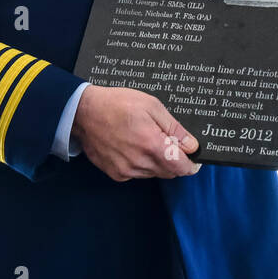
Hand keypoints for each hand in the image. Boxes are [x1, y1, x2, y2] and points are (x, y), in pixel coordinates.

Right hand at [71, 84, 202, 181]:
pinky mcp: (115, 173)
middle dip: (175, 161)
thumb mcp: (152, 106)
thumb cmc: (118, 104)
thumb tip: (192, 145)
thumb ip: (174, 129)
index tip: (194, 158)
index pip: (181, 167)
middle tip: (171, 144)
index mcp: (151, 145)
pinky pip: (138, 174)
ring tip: (149, 141)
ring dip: (158, 163)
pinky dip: (143, 165)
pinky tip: (136, 147)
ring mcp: (125, 170)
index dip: (191, 165)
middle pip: (169, 172)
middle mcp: (139, 163)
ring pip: (154, 173)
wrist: (83, 112)